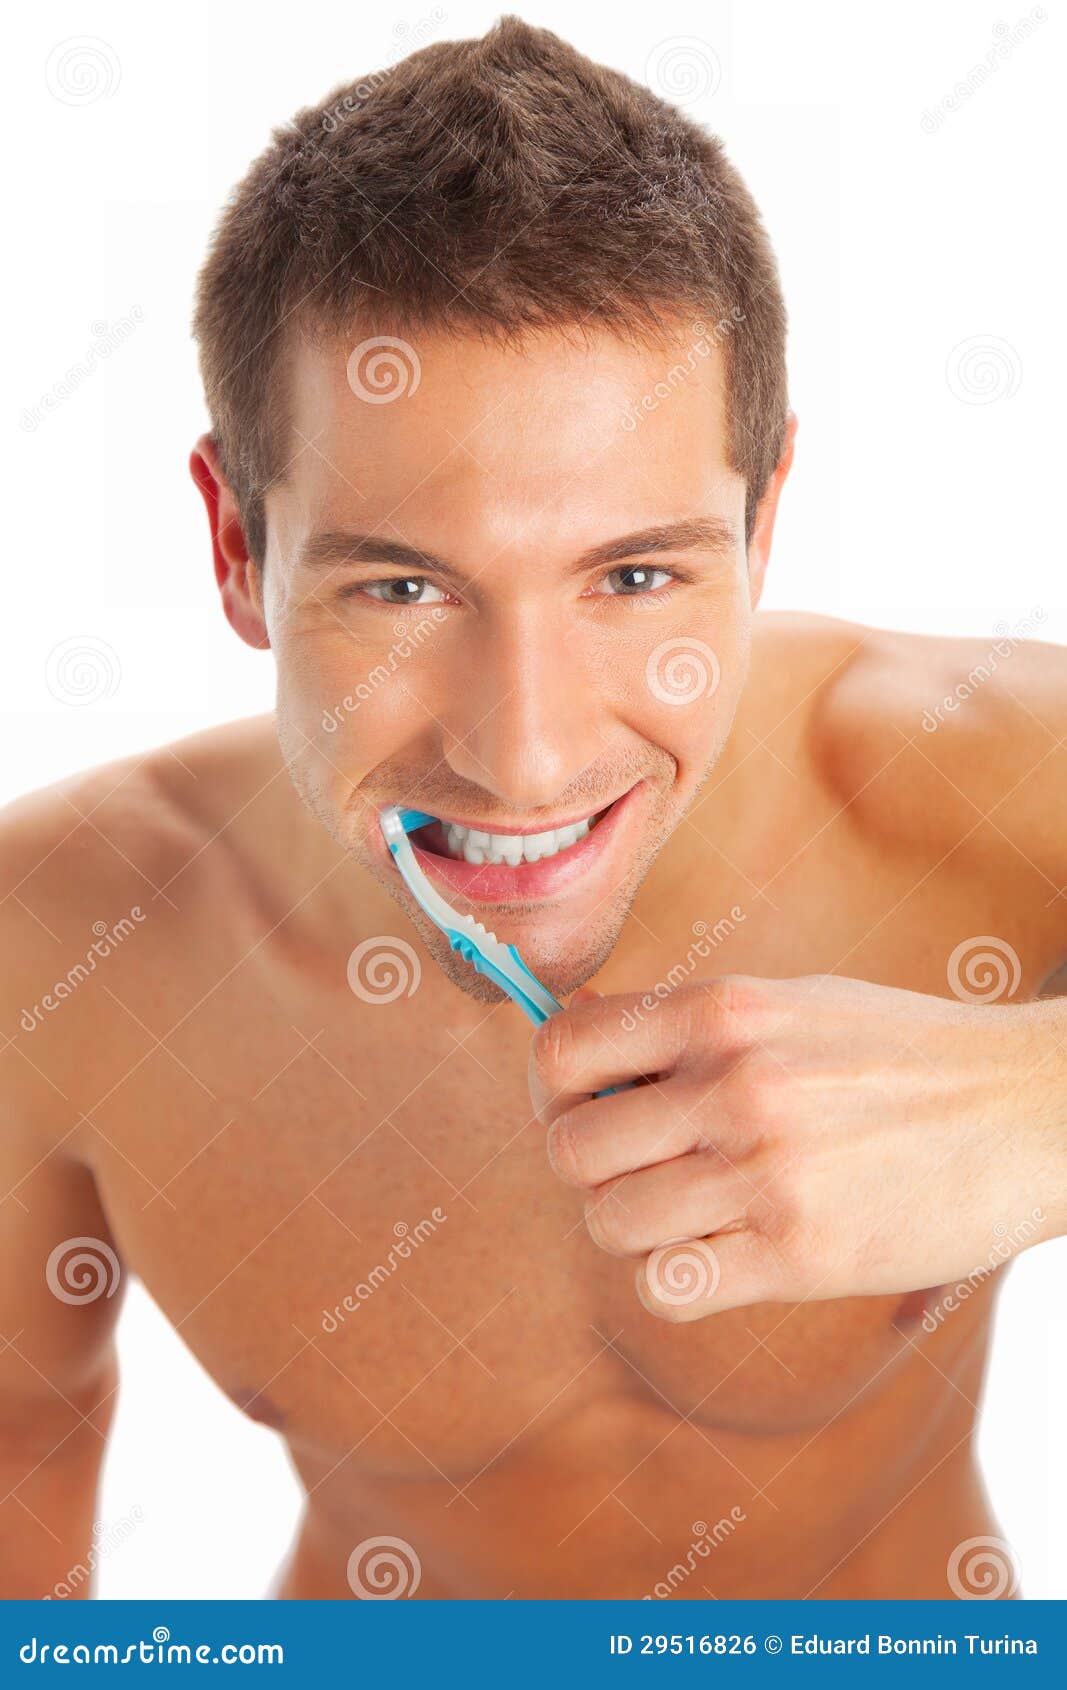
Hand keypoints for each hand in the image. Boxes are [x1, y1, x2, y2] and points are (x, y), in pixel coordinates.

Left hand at [528, 973, 1064, 1319]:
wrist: (1029, 1112)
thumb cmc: (903, 1056)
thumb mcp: (793, 1003)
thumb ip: (689, 1023)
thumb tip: (575, 1030)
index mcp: (723, 1008)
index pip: (562, 1049)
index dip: (552, 1092)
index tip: (582, 1109)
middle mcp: (733, 1085)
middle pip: (571, 1150)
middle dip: (589, 1170)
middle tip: (639, 1171)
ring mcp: (766, 1172)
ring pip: (611, 1223)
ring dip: (632, 1229)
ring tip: (687, 1214)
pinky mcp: (800, 1254)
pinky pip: (669, 1285)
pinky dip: (675, 1279)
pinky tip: (718, 1257)